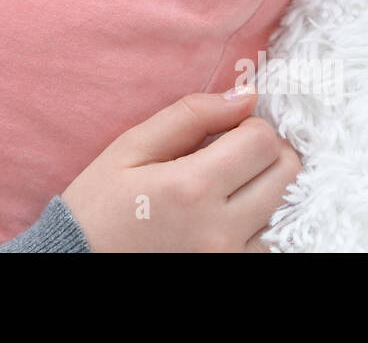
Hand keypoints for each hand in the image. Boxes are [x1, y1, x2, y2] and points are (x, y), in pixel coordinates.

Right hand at [60, 87, 299, 251]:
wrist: (80, 259)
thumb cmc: (100, 202)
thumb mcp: (132, 146)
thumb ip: (191, 115)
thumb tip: (246, 95)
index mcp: (192, 187)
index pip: (264, 141)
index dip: (249, 124)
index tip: (226, 129)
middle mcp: (220, 229)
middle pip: (288, 173)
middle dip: (266, 150)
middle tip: (233, 150)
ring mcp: (230, 258)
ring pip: (287, 207)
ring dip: (267, 186)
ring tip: (229, 183)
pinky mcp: (232, 272)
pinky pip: (271, 240)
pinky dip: (261, 219)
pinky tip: (230, 211)